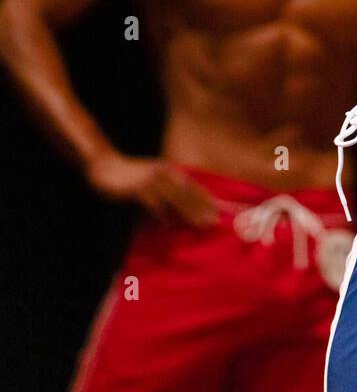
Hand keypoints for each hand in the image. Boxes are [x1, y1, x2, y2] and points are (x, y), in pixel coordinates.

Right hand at [86, 151, 218, 227]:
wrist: (104, 166)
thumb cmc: (129, 177)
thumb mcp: (151, 183)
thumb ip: (164, 196)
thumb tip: (176, 216)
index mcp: (168, 171)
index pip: (191, 186)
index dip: (204, 199)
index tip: (217, 212)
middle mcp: (163, 173)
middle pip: (186, 192)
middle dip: (201, 208)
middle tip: (213, 222)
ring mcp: (150, 180)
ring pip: (174, 197)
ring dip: (188, 211)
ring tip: (199, 224)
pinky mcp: (137, 188)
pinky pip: (152, 202)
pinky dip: (161, 214)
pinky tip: (169, 225)